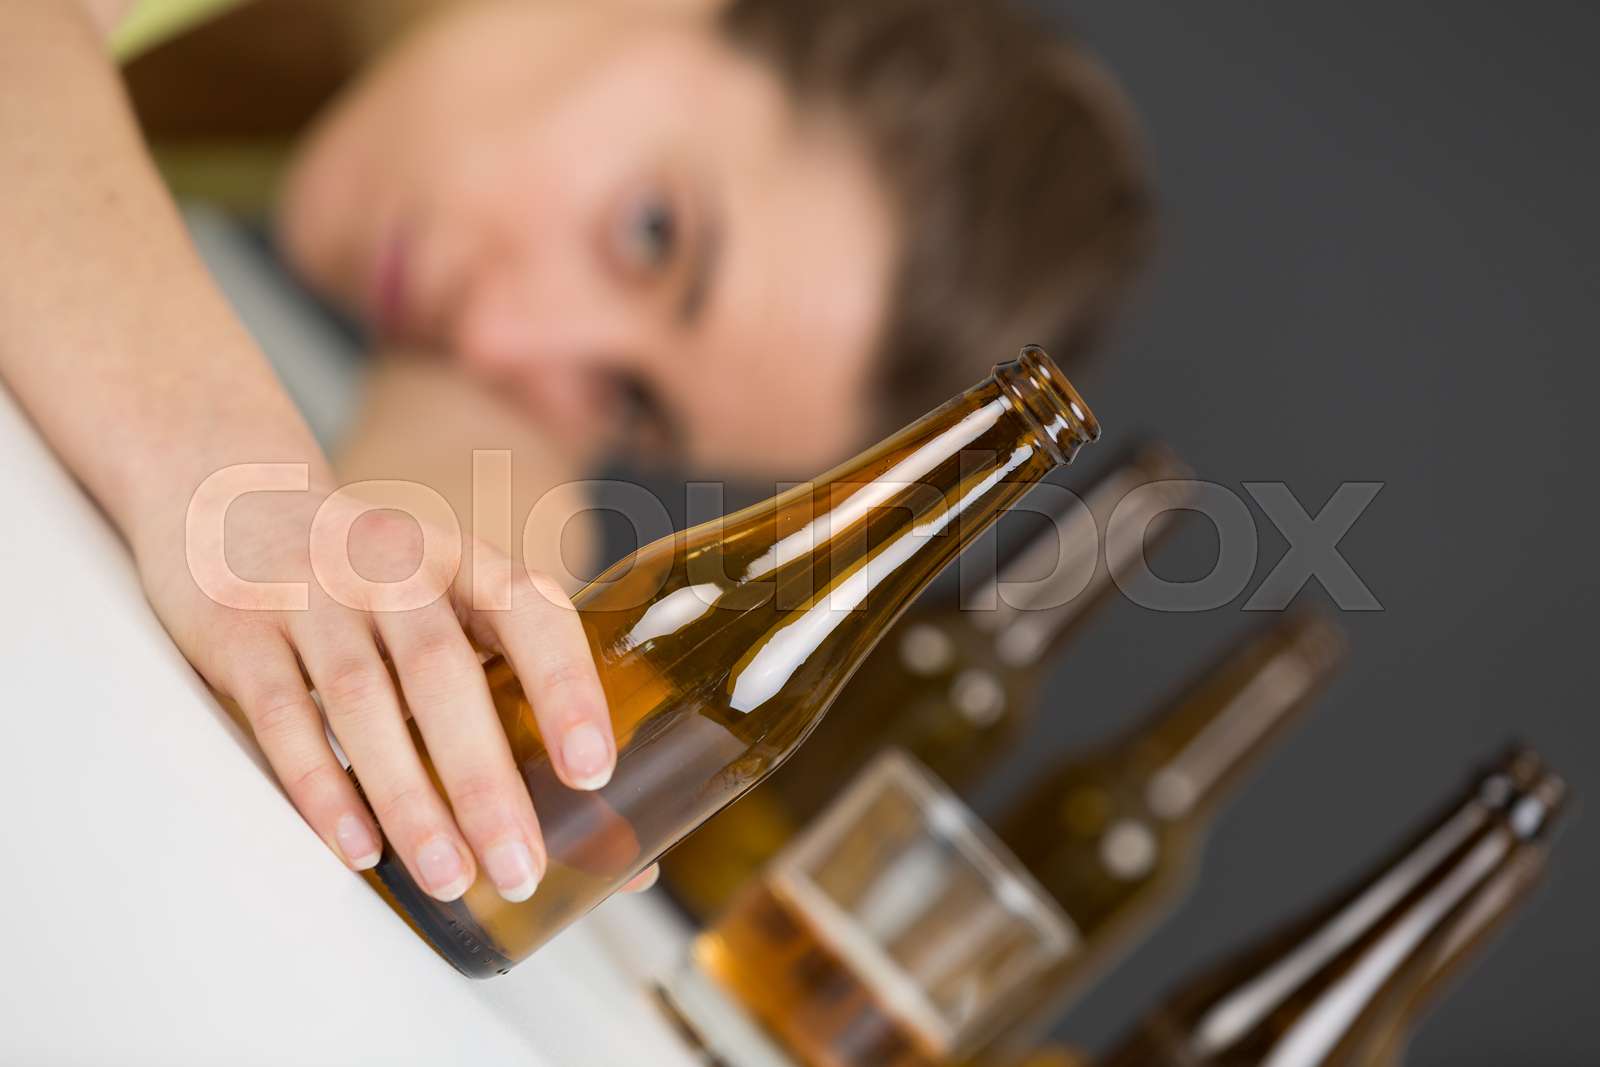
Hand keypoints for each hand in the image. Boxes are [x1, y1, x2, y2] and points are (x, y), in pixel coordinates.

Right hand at [139, 478, 622, 904]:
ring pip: (362, 701)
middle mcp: (392, 567)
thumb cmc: (373, 584)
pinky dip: (322, 787)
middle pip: (443, 672)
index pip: (530, 613)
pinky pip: (284, 716)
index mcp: (463, 562)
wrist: (228, 502)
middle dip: (485, 779)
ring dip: (408, 798)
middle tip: (520, 865)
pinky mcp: (241, 633)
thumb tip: (616, 844)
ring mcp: (312, 595)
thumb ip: (509, 693)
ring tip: (449, 876)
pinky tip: (358, 847)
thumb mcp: (443, 603)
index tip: (593, 771)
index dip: (565, 687)